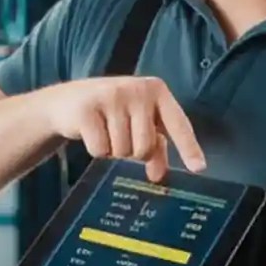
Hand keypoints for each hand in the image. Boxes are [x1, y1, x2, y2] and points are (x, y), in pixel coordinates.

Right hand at [44, 76, 204, 180]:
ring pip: (122, 151)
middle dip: (133, 152)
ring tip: (105, 131)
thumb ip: (154, 147)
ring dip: (113, 150)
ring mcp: (111, 97)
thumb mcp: (137, 123)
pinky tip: (90, 132)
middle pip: (145, 147)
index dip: (188, 148)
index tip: (199, 168)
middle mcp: (136, 89)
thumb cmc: (111, 113)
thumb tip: (158, 176)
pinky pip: (100, 150)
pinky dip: (96, 150)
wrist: (66, 101)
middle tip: (121, 137)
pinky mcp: (87, 109)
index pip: (178, 124)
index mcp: (156, 90)